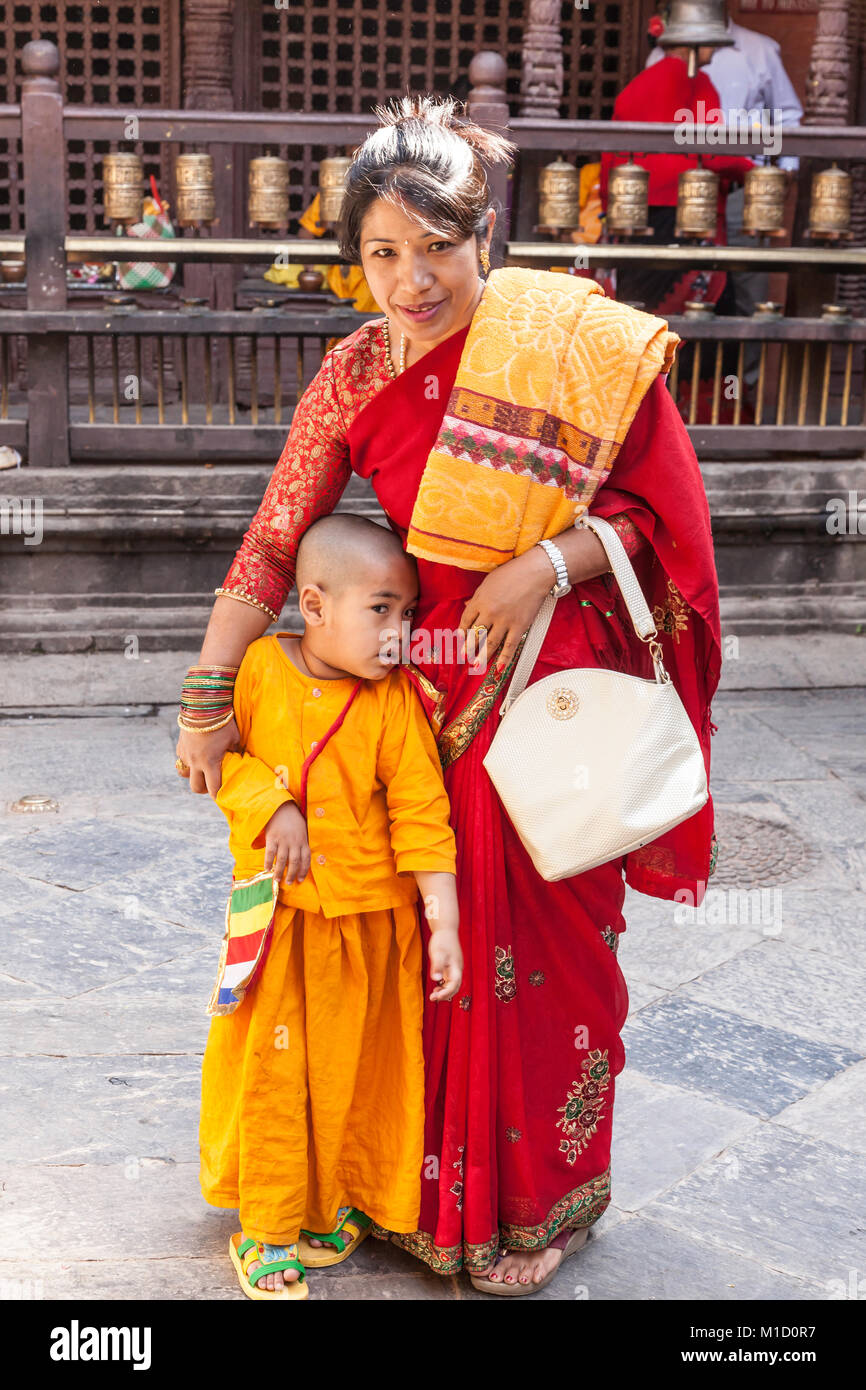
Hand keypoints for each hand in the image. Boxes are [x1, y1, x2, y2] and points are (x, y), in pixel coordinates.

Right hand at [176, 718, 239, 797]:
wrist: (202, 704)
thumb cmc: (222, 721)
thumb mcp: (234, 739)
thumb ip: (234, 752)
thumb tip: (237, 758)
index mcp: (210, 763)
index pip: (213, 788)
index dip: (218, 795)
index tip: (223, 797)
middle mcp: (195, 762)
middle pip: (195, 787)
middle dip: (204, 789)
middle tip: (211, 785)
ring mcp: (185, 754)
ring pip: (184, 774)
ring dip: (192, 775)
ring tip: (201, 771)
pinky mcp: (180, 745)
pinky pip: (181, 759)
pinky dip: (187, 761)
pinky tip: (195, 755)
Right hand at [262, 802, 310, 884]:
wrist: (281, 806)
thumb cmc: (292, 819)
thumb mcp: (302, 830)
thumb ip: (301, 842)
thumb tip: (300, 858)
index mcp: (303, 840)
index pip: (306, 859)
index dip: (303, 871)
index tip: (300, 880)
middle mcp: (294, 842)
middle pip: (294, 862)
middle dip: (291, 874)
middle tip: (289, 883)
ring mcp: (283, 840)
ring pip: (282, 860)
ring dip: (280, 871)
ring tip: (277, 880)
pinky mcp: (272, 837)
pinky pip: (270, 852)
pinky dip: (269, 862)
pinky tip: (267, 869)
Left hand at [428, 926, 462, 1002]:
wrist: (446, 929)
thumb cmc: (442, 940)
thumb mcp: (438, 953)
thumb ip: (437, 966)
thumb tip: (435, 979)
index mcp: (456, 967)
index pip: (454, 985)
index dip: (446, 993)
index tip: (435, 997)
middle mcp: (457, 969)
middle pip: (455, 987)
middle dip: (445, 994)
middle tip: (432, 999)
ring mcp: (455, 967)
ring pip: (452, 984)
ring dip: (444, 991)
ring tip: (433, 995)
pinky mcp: (451, 965)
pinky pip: (450, 979)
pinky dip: (444, 985)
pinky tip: (436, 987)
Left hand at [458, 548, 551, 676]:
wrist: (535, 573)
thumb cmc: (512, 573)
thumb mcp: (489, 582)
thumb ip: (477, 596)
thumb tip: (467, 605)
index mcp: (480, 600)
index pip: (466, 620)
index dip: (462, 630)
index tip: (460, 637)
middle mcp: (490, 612)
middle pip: (476, 634)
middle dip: (469, 647)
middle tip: (463, 657)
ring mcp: (504, 621)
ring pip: (490, 643)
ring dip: (482, 656)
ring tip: (476, 665)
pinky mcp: (519, 626)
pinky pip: (510, 646)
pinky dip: (504, 658)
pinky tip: (498, 668)